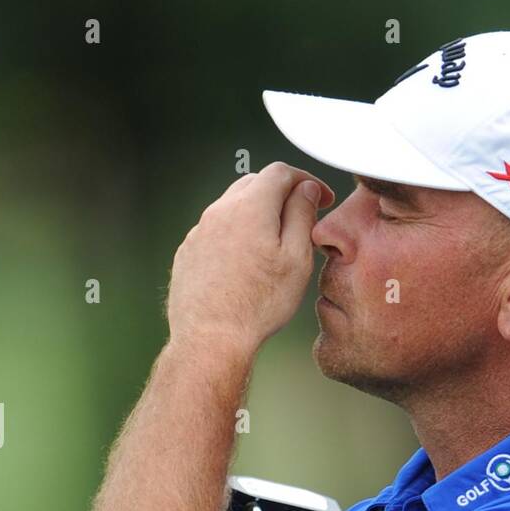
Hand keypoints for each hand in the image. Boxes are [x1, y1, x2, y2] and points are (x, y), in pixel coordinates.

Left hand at [165, 162, 335, 359]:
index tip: (320, 196)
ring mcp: (200, 231)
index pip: (282, 173)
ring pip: (233, 207)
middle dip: (281, 194)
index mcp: (250, 207)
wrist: (211, 338)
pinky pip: (216, 231)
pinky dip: (235, 235)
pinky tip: (246, 263)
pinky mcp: (189, 252)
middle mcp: (220, 211)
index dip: (307, 180)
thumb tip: (306, 191)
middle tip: (301, 215)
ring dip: (257, 215)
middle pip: (255, 184)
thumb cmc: (256, 305)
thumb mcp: (297, 259)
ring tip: (274, 245)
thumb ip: (303, 216)